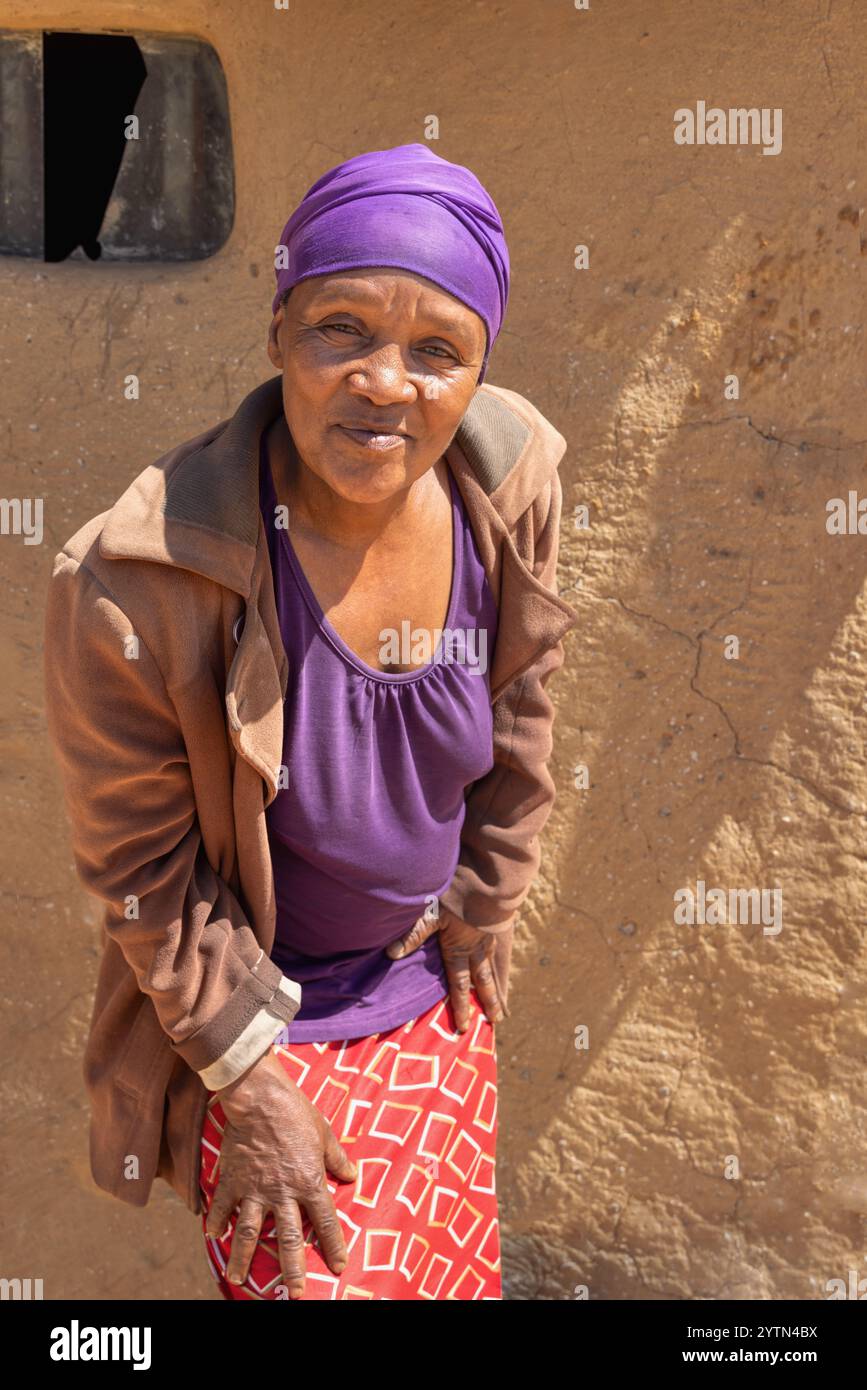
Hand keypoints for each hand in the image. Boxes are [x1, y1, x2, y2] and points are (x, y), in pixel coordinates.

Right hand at [205, 1050, 356, 1298]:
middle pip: (290, 1240)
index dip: (333, 1246)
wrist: (260, 1098)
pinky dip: (217, 1222)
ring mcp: (255, 1189)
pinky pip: (223, 1207)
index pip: (326, 1222)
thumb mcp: (324, 1134)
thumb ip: (337, 1158)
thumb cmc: (296, 1113)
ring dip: (243, 1258)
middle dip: (293, 1270)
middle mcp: (283, 1192)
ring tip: (237, 1279)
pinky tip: (214, 1236)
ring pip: (250, 1233)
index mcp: (310, 1182)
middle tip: (296, 1294)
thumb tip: (352, 1174)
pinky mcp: (233, 1180)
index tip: (338, 1267)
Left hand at [385, 905, 507, 1031]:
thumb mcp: (431, 912)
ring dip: (497, 990)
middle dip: (486, 1003)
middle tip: (493, 1023)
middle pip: (481, 982)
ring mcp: (489, 939)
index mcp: (459, 950)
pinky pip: (501, 954)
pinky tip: (504, 972)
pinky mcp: (497, 928)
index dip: (461, 1007)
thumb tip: (391, 953)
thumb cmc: (458, 895)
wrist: (488, 880)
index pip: (459, 985)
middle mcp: (476, 950)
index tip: (464, 1027)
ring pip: (494, 970)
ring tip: (503, 1009)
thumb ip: (413, 934)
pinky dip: (503, 967)